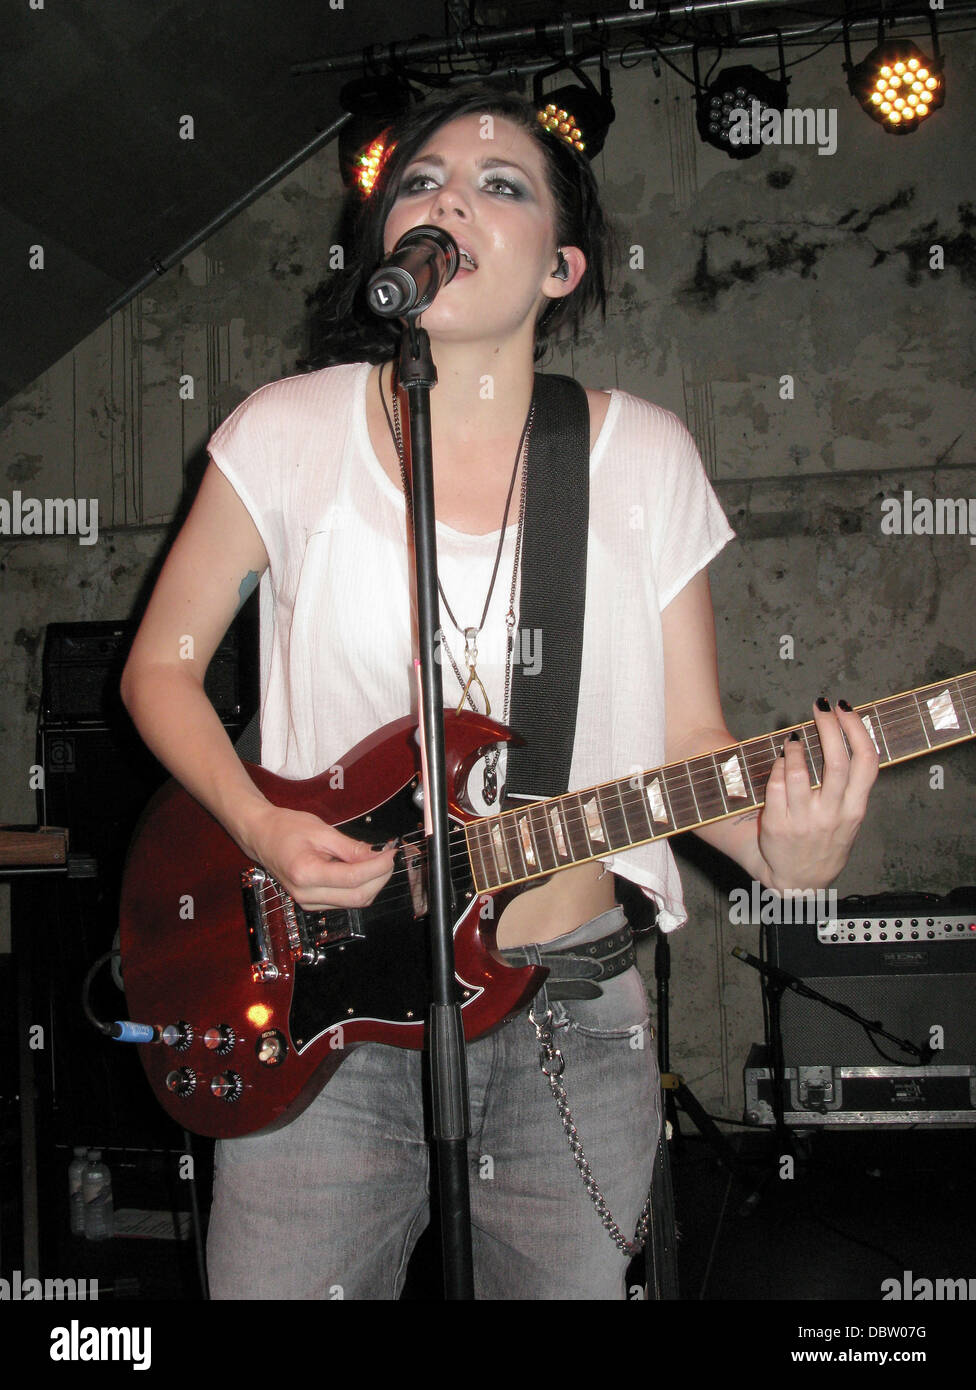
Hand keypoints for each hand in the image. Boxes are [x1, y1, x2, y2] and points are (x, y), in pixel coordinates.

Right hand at [238, 802, 397, 910]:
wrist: (260, 836)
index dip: (378, 867)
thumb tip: (378, 855)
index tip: (391, 853)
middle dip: (380, 877)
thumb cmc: (285, 828)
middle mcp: (306, 894)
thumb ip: (351, 847)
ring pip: (354, 902)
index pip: (353, 878)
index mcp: (306, 873)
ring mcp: (308, 902)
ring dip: (372, 884)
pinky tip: (362, 869)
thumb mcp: (321, 831)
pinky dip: (359, 887)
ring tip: (377, 861)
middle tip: (388, 856)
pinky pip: (344, 901)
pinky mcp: (311, 903)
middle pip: (357, 896)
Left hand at [757, 698, 878, 892]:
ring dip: (796, 747)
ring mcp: (805, 820)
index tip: (846, 709)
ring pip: (801, 771)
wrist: (799, 882)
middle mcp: (833, 814)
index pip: (866, 763)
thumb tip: (844, 739)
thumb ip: (849, 788)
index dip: (858, 730)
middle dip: (829, 726)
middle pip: (837, 761)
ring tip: (793, 738)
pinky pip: (776, 785)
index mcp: (855, 810)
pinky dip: (778, 766)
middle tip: (821, 706)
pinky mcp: (778, 825)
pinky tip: (780, 761)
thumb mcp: (849, 820)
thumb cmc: (825, 843)